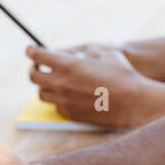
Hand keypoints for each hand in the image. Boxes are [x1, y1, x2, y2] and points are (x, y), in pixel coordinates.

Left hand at [27, 43, 164, 127]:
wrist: (134, 102)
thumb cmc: (123, 75)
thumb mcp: (104, 53)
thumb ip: (84, 52)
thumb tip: (71, 54)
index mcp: (68, 65)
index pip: (38, 56)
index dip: (32, 51)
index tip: (31, 50)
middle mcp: (61, 83)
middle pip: (34, 76)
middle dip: (34, 69)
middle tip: (38, 67)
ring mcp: (65, 101)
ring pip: (41, 94)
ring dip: (44, 86)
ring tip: (52, 82)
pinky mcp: (71, 114)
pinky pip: (56, 106)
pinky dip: (57, 99)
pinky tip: (66, 95)